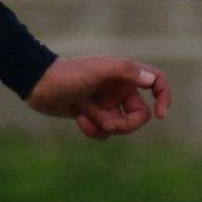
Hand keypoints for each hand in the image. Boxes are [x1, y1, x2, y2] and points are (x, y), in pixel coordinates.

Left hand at [26, 54, 170, 140]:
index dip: (164, 97)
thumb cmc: (67, 75)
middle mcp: (118, 87)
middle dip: (126, 124)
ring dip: (106, 127)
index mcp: (124, 73)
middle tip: (108, 125)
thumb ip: (125, 70)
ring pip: (122, 125)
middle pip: (140, 114)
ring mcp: (106, 102)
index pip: (156, 81)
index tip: (160, 115)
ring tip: (86, 118)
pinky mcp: (93, 115)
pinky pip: (104, 132)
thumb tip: (151, 79)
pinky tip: (79, 120)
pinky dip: (93, 130)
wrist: (38, 85)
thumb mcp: (97, 70)